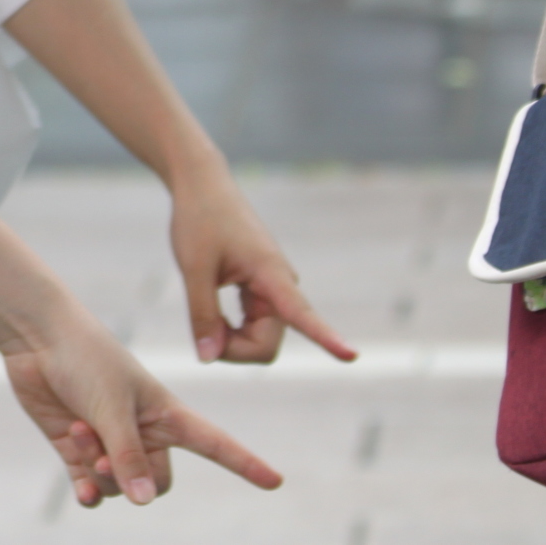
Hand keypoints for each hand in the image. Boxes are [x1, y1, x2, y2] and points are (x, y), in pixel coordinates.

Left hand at [2, 302, 281, 507]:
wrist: (38, 337)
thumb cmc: (85, 358)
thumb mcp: (112, 407)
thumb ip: (128, 455)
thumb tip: (145, 501)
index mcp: (166, 413)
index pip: (215, 443)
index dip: (245, 463)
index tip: (276, 481)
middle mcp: (142, 431)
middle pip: (157, 482)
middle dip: (133, 479)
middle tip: (105, 459)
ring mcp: (109, 440)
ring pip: (120, 487)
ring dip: (100, 473)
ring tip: (81, 434)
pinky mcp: (78, 447)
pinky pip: (92, 488)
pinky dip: (88, 493)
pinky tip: (82, 493)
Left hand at [170, 168, 356, 364]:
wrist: (203, 187)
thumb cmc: (199, 220)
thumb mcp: (193, 267)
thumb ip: (202, 314)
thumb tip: (209, 358)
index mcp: (271, 274)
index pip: (303, 314)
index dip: (326, 338)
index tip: (352, 355)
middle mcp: (281, 287)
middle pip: (265, 346)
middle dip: (232, 347)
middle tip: (200, 327)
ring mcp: (273, 292)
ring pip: (257, 340)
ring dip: (229, 338)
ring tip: (203, 305)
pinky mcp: (262, 293)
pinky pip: (252, 329)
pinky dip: (229, 329)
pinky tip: (212, 309)